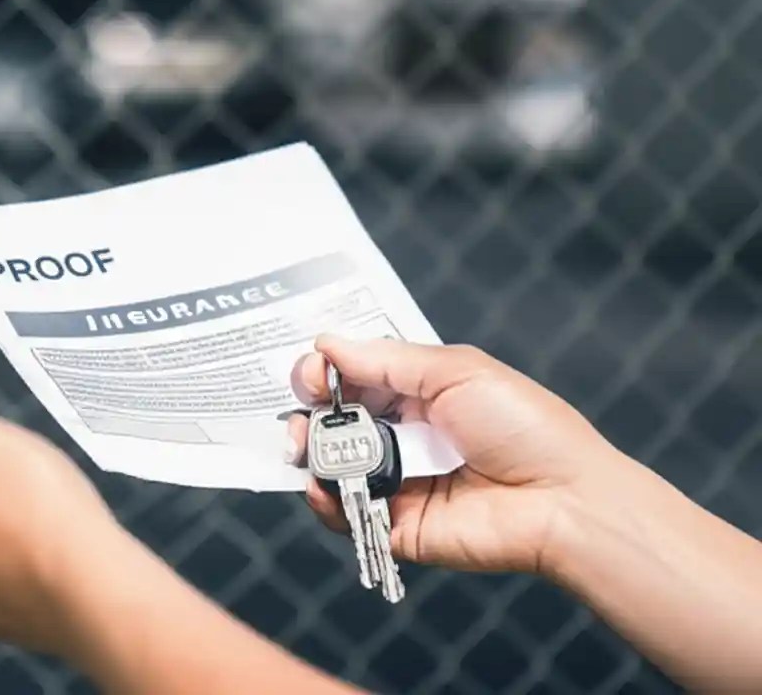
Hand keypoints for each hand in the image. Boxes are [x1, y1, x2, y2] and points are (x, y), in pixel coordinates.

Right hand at [287, 336, 638, 575]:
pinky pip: (344, 513)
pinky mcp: (393, 525)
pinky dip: (323, 499)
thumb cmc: (525, 427)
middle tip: (303, 408)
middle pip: (334, 421)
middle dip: (308, 410)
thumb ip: (386, 360)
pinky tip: (321, 485)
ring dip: (307, 451)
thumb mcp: (456, 372)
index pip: (354, 379)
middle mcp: (403, 437)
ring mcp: (396, 483)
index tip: (312, 371)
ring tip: (305, 445)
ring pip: (330, 465)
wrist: (565, 500)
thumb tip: (326, 343)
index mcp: (419, 395)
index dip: (326, 372)